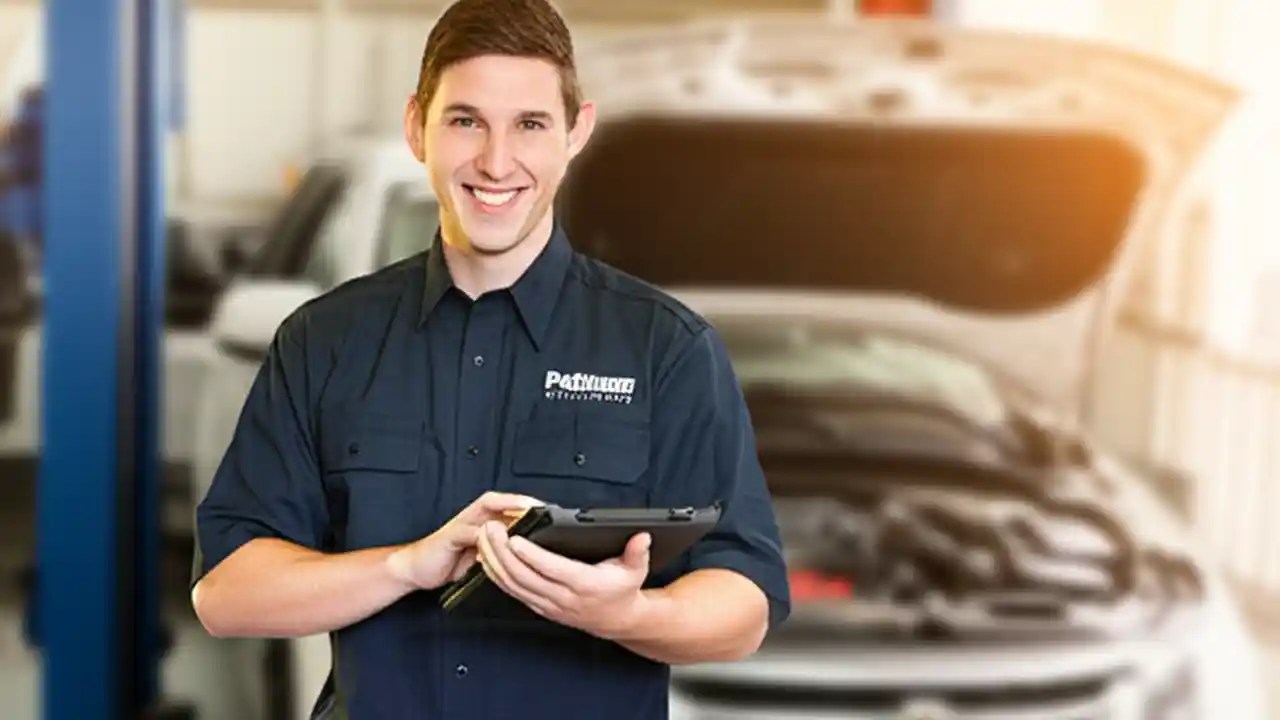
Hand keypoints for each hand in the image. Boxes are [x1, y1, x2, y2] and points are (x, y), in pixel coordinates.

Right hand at [387, 492, 542, 591]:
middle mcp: (473, 517)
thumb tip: (530, 552)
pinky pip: (470, 532)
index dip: (529, 505)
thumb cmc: (450, 561)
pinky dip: (485, 536)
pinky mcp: (450, 536)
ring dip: (508, 513)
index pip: (509, 505)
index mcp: (482, 520)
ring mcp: (461, 524)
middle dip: (523, 504)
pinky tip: (500, 541)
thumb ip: (501, 549)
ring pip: (488, 511)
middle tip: (543, 509)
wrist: (417, 568)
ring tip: (528, 517)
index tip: (550, 511)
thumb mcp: (481, 555)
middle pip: (502, 502)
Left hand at [476, 520, 652, 638]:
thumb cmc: (623, 591)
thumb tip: (642, 537)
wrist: (618, 621)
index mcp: (584, 585)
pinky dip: (496, 575)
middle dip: (502, 553)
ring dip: (494, 562)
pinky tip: (487, 559)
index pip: (551, 569)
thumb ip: (637, 552)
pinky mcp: (540, 607)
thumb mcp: (636, 570)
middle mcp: (563, 597)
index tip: (515, 539)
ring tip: (483, 538)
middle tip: (490, 530)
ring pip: (513, 586)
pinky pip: (513, 592)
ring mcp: (549, 604)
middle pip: (524, 576)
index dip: (531, 555)